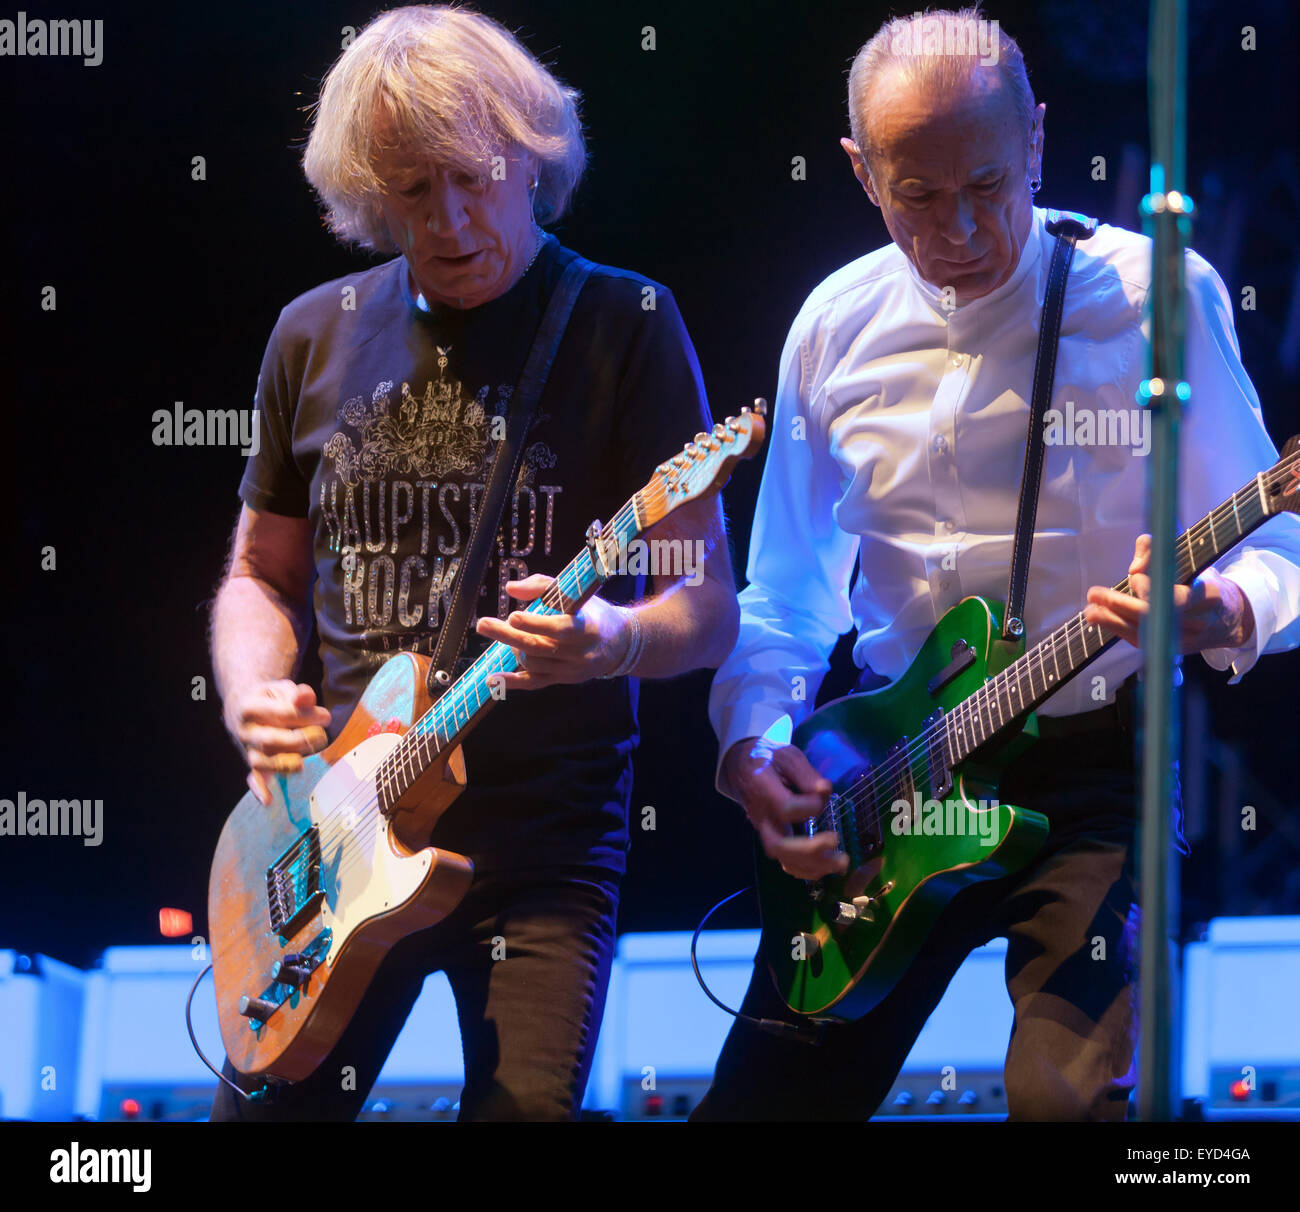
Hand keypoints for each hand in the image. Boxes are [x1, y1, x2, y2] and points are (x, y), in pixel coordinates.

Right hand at [226, 680, 330, 804]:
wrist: (244, 707)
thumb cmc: (271, 698)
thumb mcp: (282, 688)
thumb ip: (297, 693)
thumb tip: (306, 698)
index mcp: (250, 707)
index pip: (280, 714)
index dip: (305, 716)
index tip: (326, 717)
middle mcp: (244, 731)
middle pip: (270, 740)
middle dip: (299, 740)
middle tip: (321, 736)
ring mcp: (247, 749)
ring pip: (262, 761)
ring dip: (286, 764)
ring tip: (304, 762)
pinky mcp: (252, 763)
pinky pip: (253, 778)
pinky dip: (260, 789)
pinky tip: (268, 800)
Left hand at [474, 574, 632, 689]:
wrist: (619, 644)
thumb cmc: (593, 612)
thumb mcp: (577, 593)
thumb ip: (543, 586)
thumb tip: (511, 589)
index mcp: (587, 627)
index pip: (560, 628)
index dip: (536, 624)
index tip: (513, 616)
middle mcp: (580, 652)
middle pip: (539, 647)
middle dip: (508, 636)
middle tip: (483, 624)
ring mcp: (571, 670)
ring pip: (533, 663)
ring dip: (513, 648)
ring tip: (506, 632)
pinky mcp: (563, 680)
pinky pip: (534, 683)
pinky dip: (512, 682)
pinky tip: (491, 679)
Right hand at [723, 737, 845, 879]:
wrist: (741, 766)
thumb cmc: (768, 758)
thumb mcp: (787, 755)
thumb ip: (806, 774)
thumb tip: (825, 790)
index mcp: (763, 789)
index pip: (786, 808)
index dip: (809, 806)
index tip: (823, 793)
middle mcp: (761, 815)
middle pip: (780, 844)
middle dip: (810, 851)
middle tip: (837, 843)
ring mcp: (764, 829)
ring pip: (782, 858)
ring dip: (812, 865)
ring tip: (840, 863)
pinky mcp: (770, 836)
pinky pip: (784, 861)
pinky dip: (804, 869)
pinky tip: (825, 868)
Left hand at [1084, 533, 1254, 652]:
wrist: (1228, 618)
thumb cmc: (1203, 581)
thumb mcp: (1189, 559)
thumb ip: (1157, 552)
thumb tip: (1134, 565)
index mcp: (1208, 595)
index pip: (1175, 597)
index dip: (1150, 588)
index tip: (1134, 575)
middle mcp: (1198, 621)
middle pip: (1154, 617)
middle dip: (1120, 605)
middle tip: (1095, 594)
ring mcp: (1187, 640)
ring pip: (1145, 633)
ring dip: (1112, 622)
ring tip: (1091, 611)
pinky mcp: (1176, 651)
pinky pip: (1144, 642)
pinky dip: (1121, 630)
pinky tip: (1103, 620)